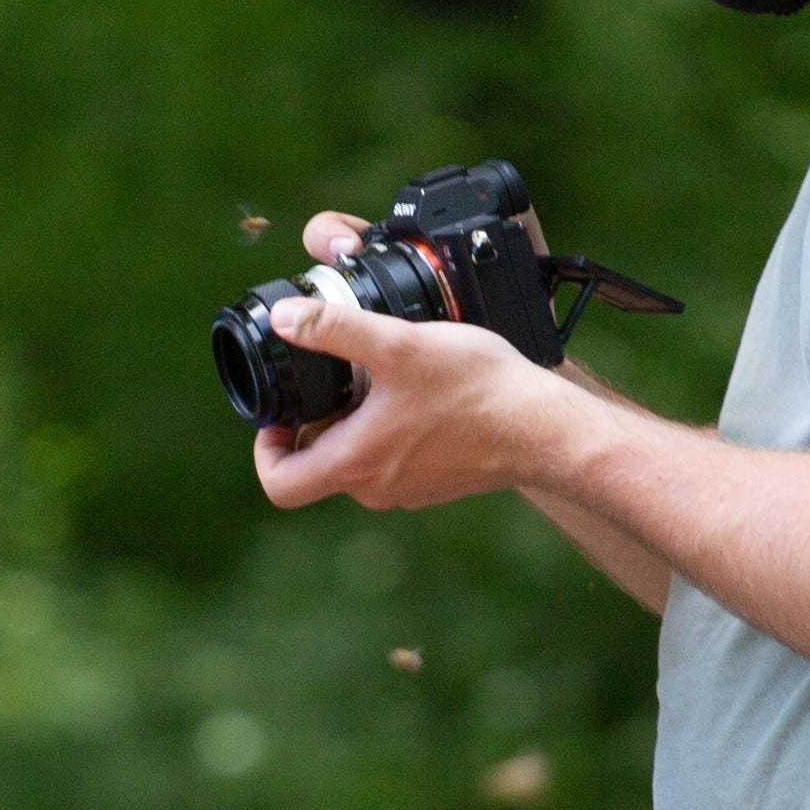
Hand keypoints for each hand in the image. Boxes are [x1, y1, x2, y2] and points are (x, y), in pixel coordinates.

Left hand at [246, 261, 563, 513]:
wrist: (544, 428)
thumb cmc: (477, 390)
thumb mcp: (397, 344)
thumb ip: (333, 329)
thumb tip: (284, 319)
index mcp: (355, 463)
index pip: (280, 483)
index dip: (265, 450)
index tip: (279, 417)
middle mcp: (376, 489)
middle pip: (317, 468)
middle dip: (313, 425)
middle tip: (328, 382)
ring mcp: (407, 491)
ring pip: (357, 463)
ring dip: (353, 426)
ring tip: (374, 380)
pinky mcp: (435, 483)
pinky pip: (392, 462)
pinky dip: (388, 432)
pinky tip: (413, 395)